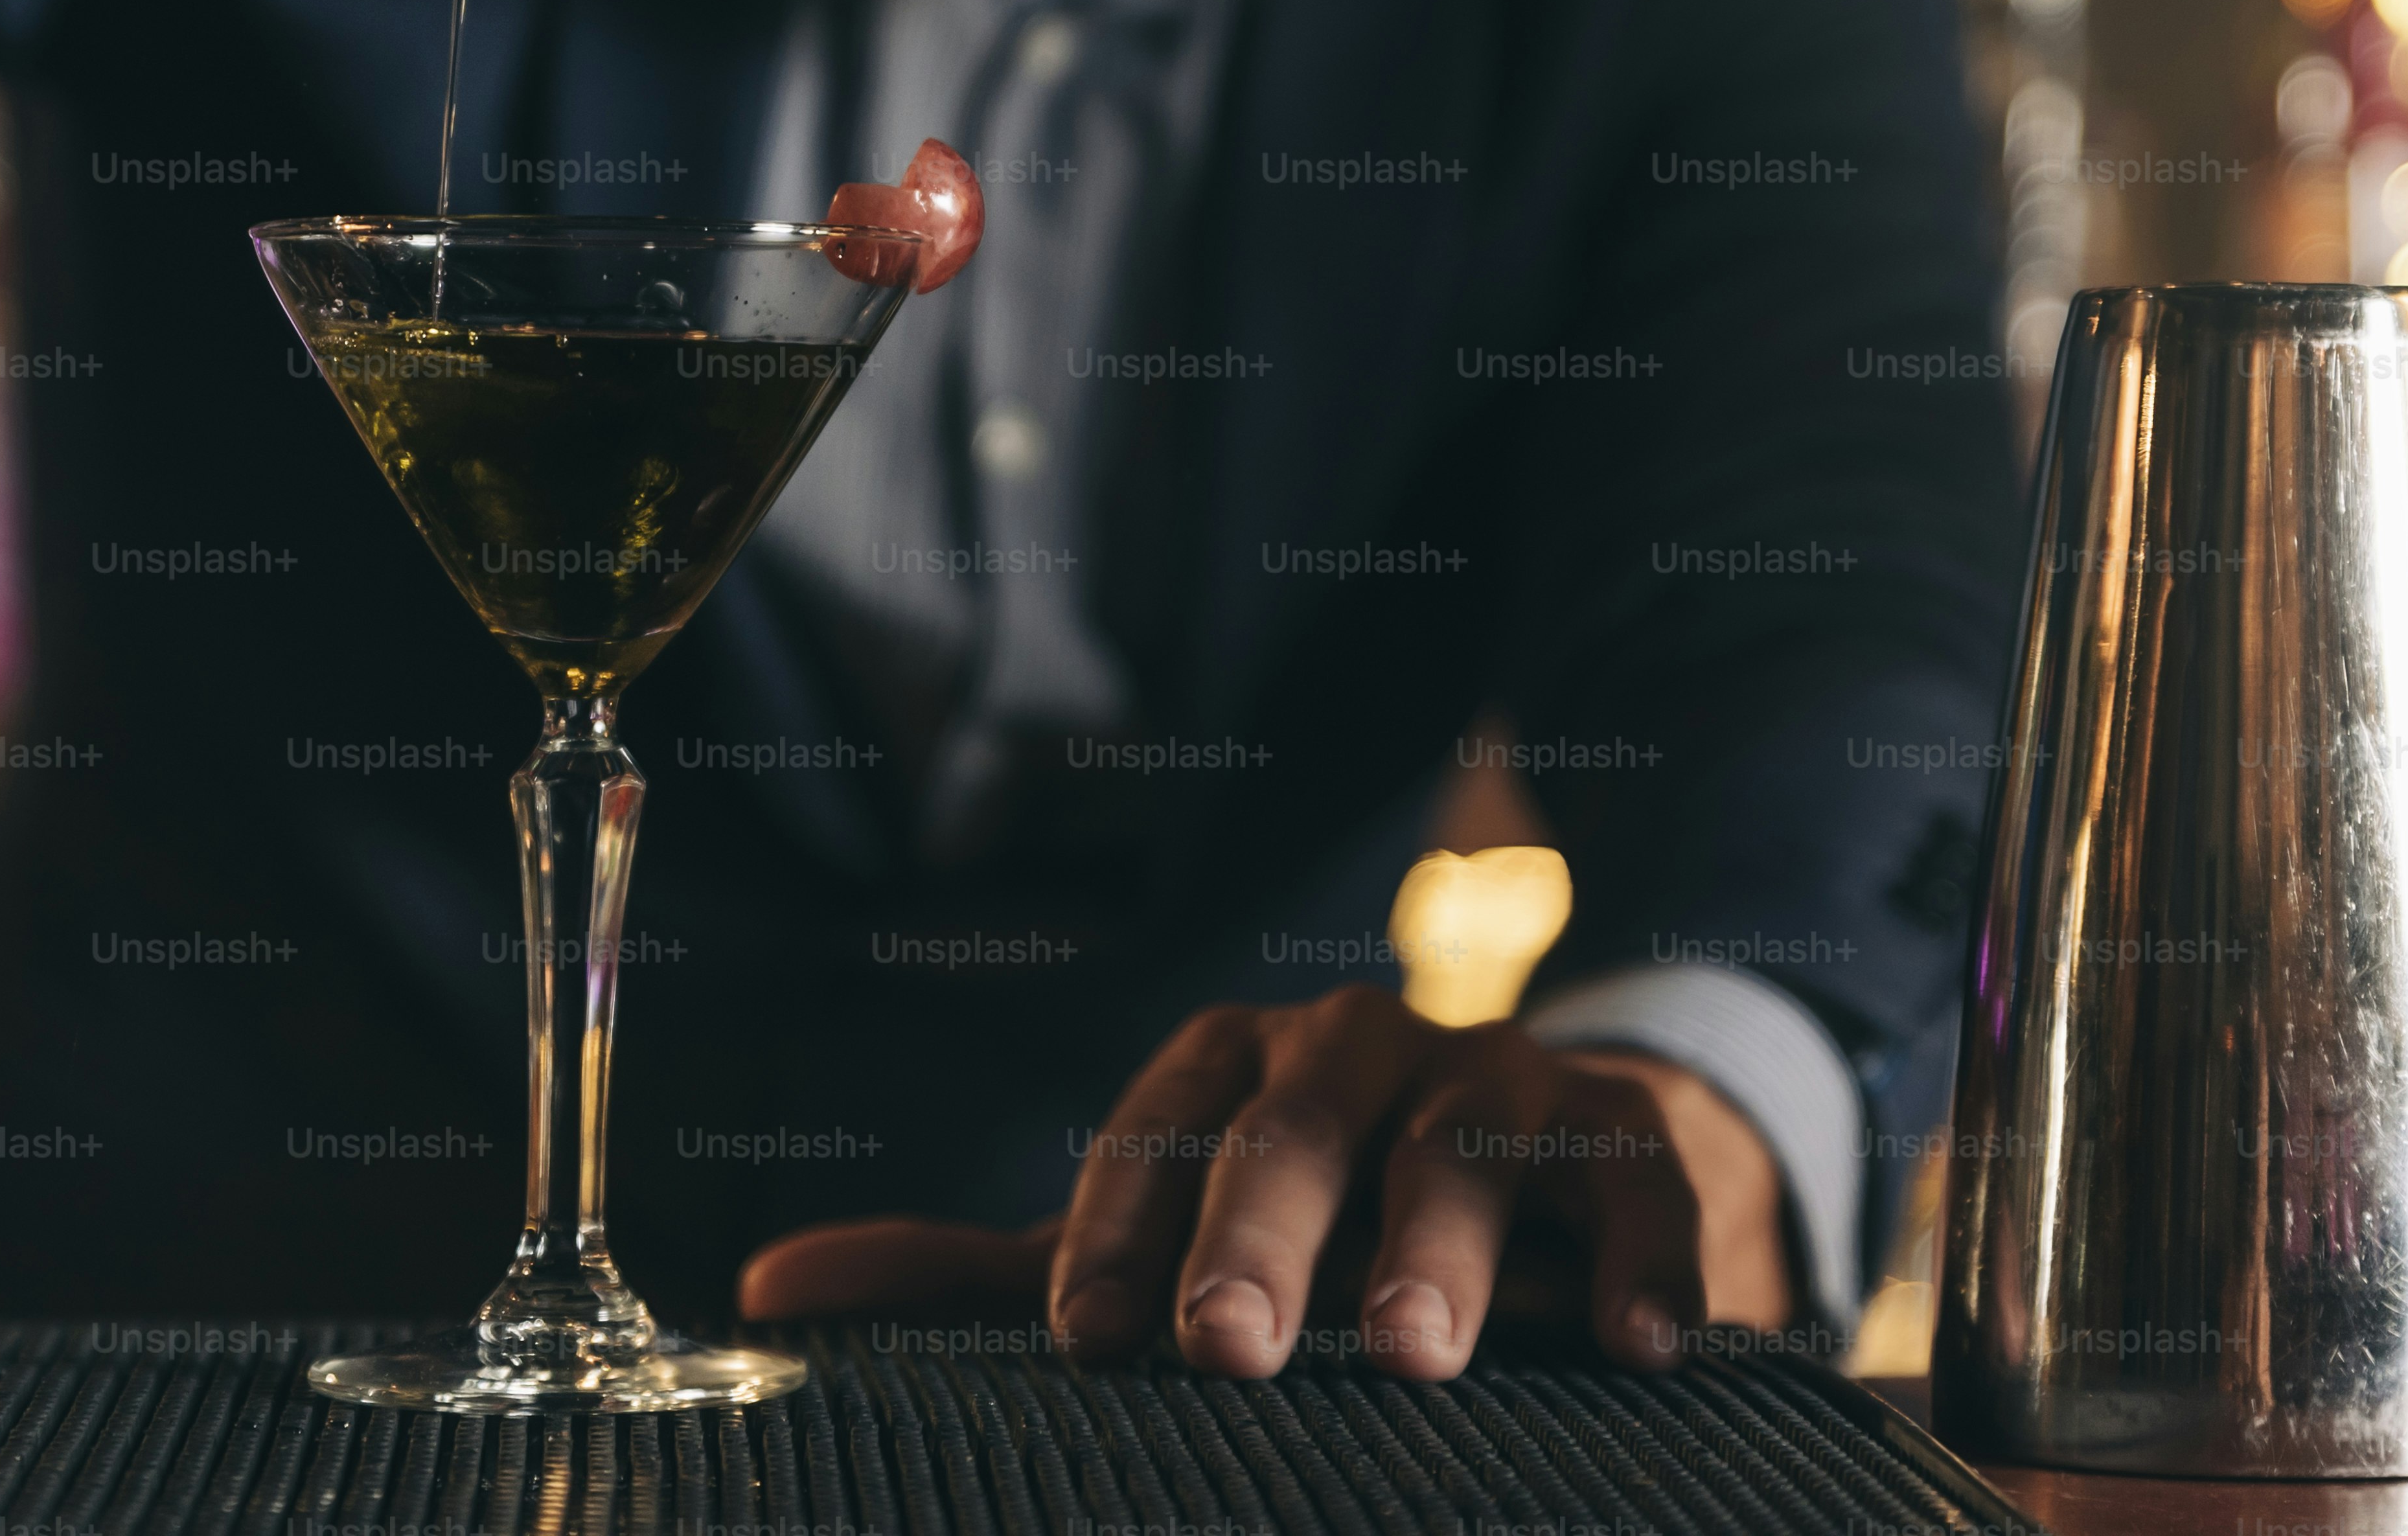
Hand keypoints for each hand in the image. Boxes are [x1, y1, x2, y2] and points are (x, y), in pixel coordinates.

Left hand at [737, 988, 1793, 1378]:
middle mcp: (1349, 1051)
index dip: (1114, 1236)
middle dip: (1257, 1238)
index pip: (1151, 1137)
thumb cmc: (1299, 1212)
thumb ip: (971, 1275)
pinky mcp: (1617, 1128)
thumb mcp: (1144, 1234)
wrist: (1523, 1148)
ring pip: (1459, 1153)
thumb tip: (761, 1298)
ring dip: (1438, 1253)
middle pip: (1293, 1133)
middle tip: (1224, 1350)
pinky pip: (1634, 1178)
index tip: (1085, 1346)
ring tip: (1417, 1356)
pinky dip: (1645, 1254)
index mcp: (1226, 1071)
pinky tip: (1646, 1346)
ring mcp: (1488, 1082)